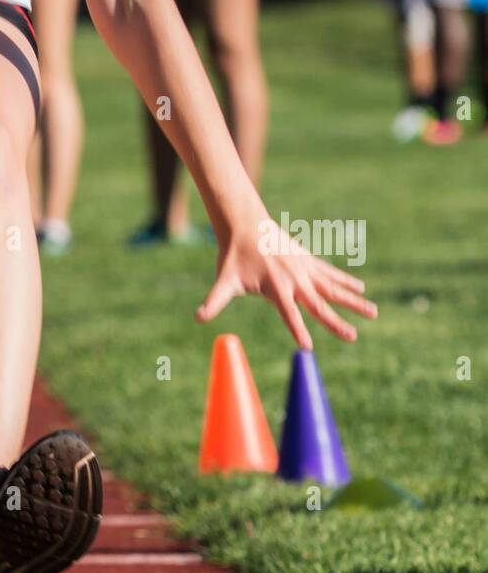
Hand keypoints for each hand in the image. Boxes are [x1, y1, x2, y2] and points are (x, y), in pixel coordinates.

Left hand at [197, 215, 376, 348]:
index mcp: (276, 288)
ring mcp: (305, 269)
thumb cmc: (233, 257)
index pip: (289, 315)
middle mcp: (295, 280)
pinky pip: (330, 274)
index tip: (307, 348)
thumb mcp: (223, 281)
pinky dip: (345, 281)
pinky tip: (361, 289)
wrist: (245, 225)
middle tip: (353, 338)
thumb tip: (198, 318)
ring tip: (375, 312)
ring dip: (354, 301)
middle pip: (319, 305)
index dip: (298, 331)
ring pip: (333, 288)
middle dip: (336, 323)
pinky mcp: (308, 262)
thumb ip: (214, 301)